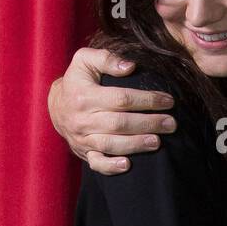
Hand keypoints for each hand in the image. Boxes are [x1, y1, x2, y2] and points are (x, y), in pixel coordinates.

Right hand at [48, 48, 176, 173]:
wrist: (56, 106)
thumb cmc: (77, 80)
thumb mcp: (85, 60)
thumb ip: (106, 59)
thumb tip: (130, 67)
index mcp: (84, 95)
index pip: (121, 99)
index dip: (146, 100)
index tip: (168, 101)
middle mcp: (82, 119)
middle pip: (119, 124)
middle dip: (148, 123)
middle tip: (170, 124)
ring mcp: (82, 138)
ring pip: (111, 145)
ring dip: (136, 144)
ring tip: (158, 142)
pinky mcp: (84, 152)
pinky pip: (96, 163)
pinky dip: (111, 167)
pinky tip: (128, 165)